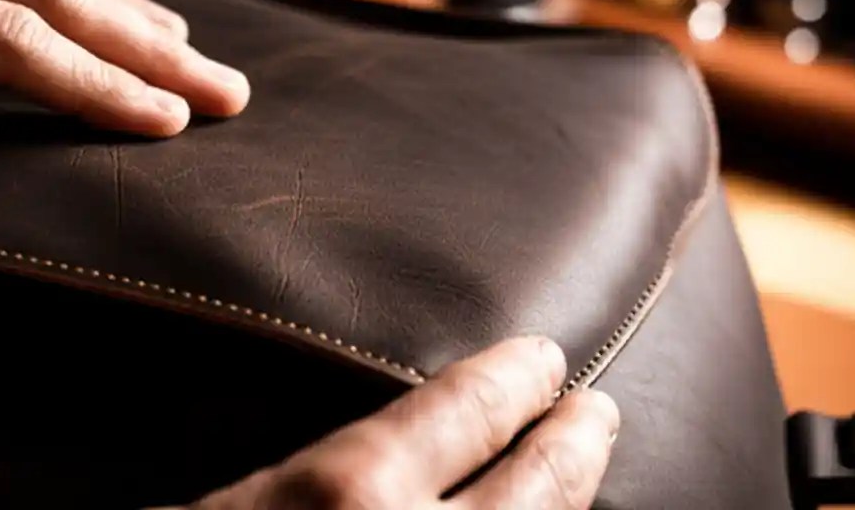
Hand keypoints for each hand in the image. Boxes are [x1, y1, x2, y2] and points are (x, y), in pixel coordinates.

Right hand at [189, 337, 617, 508]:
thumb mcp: (259, 502)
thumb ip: (335, 475)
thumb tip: (405, 450)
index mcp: (352, 493)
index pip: (470, 409)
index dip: (516, 377)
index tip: (544, 359)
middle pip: (541, 481)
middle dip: (576, 438)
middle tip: (594, 411)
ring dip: (571, 505)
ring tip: (583, 476)